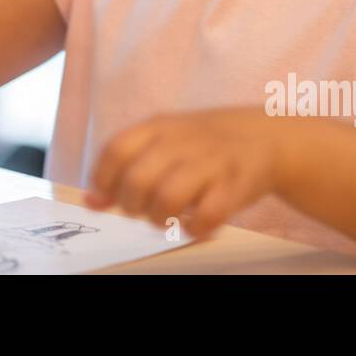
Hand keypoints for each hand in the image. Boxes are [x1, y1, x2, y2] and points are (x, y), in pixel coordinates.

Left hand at [83, 107, 283, 239]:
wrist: (265, 137)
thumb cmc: (201, 145)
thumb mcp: (162, 143)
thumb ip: (125, 169)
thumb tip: (90, 202)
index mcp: (159, 127)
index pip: (116, 149)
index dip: (103, 179)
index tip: (107, 197)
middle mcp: (182, 141)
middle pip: (138, 179)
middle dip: (131, 204)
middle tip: (141, 209)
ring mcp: (210, 162)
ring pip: (168, 198)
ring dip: (159, 217)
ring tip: (165, 217)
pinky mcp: (236, 186)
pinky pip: (207, 215)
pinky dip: (195, 228)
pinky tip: (195, 224)